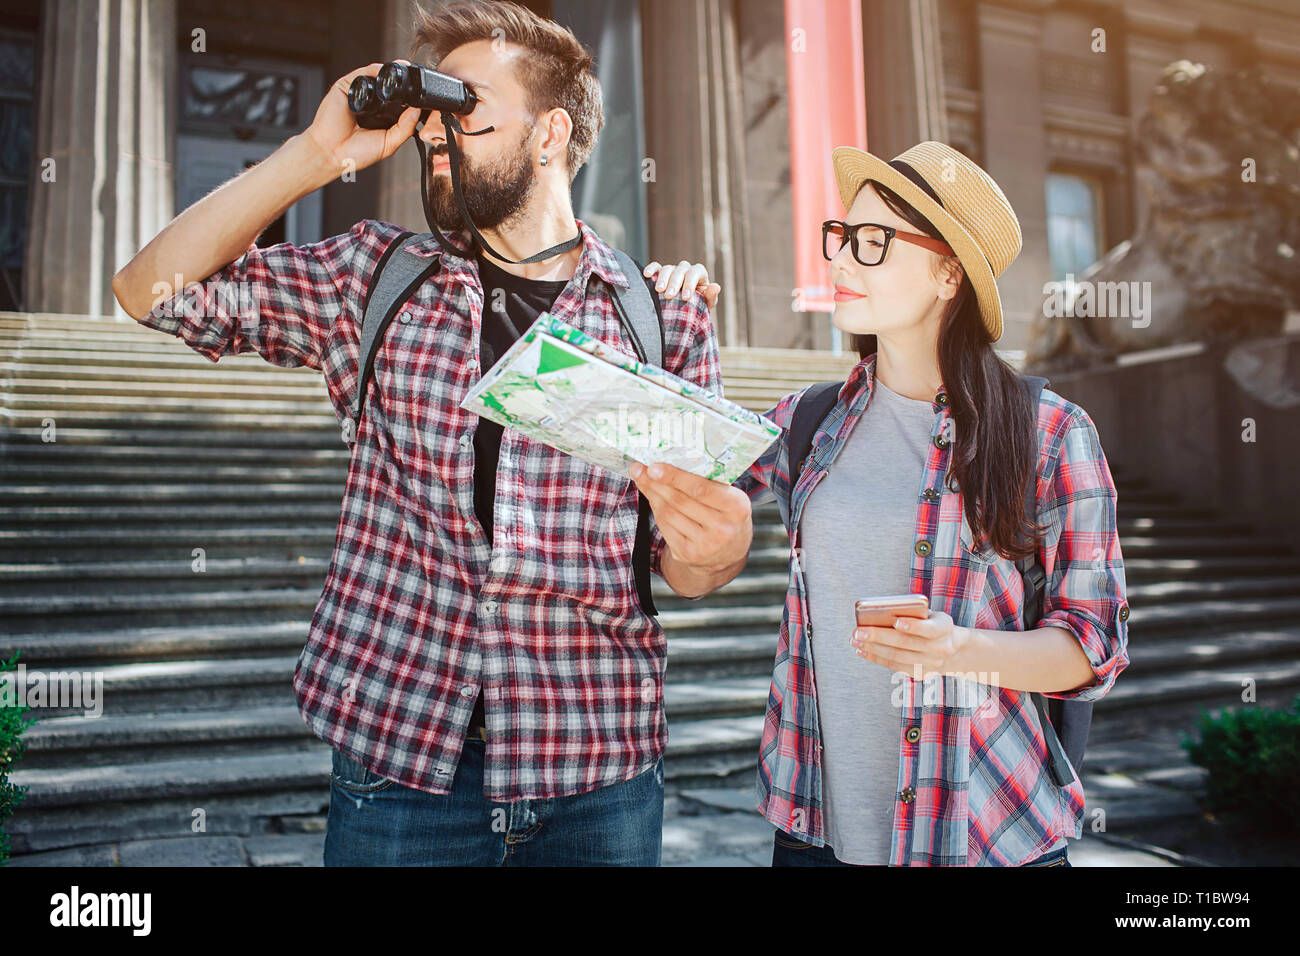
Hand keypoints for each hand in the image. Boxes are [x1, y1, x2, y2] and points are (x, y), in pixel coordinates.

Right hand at [302, 62, 421, 177]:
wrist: (331, 153)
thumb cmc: (355, 153)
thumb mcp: (389, 143)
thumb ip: (405, 127)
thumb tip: (418, 110)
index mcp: (381, 118)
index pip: (398, 103)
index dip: (411, 98)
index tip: (425, 95)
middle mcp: (370, 105)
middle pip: (389, 89)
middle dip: (403, 83)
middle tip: (418, 80)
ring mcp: (358, 95)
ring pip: (377, 78)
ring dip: (391, 73)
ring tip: (406, 72)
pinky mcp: (345, 87)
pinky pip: (362, 73)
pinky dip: (375, 70)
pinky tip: (384, 73)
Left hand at [628, 460, 750, 572]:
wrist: (728, 554)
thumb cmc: (727, 515)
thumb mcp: (729, 498)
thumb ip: (708, 482)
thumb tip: (670, 461)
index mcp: (736, 508)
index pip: (701, 489)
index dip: (675, 477)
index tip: (653, 467)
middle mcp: (722, 529)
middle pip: (679, 501)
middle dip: (655, 482)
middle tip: (638, 468)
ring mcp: (704, 545)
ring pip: (668, 513)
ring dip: (652, 494)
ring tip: (642, 479)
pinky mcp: (688, 554)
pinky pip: (665, 526)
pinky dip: (656, 509)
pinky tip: (652, 498)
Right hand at [644, 260, 721, 311]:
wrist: (684, 312)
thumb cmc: (697, 307)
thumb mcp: (706, 304)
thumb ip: (711, 296)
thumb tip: (716, 286)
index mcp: (699, 274)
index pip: (695, 273)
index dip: (690, 284)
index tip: (686, 297)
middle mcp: (686, 269)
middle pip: (680, 270)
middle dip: (675, 283)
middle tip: (669, 296)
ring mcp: (672, 270)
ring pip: (667, 268)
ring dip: (662, 278)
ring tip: (659, 290)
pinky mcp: (661, 272)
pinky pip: (656, 267)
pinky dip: (652, 269)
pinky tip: (646, 274)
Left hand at [849, 610, 969, 679]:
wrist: (953, 650)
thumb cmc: (933, 624)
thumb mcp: (931, 615)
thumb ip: (913, 613)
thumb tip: (881, 612)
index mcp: (944, 629)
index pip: (929, 629)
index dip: (913, 626)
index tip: (896, 622)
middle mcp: (939, 648)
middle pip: (906, 643)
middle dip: (879, 637)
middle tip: (858, 631)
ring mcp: (930, 664)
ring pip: (897, 657)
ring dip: (873, 648)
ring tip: (855, 640)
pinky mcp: (919, 673)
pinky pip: (894, 666)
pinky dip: (876, 657)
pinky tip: (862, 650)